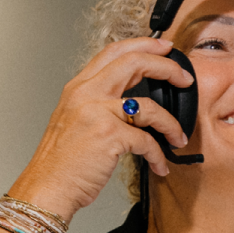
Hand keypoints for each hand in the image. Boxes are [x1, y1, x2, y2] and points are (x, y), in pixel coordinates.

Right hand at [5, 38, 192, 221]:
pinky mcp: (109, 135)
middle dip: (166, 67)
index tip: (164, 48)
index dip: (143, 45)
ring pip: (149, 106)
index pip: (113, 52)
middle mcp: (86, 94)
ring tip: (178, 137)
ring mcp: (97, 112)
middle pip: (134, 63)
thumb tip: (132, 104)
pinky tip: (160, 165)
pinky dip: (158, 155)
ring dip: (171, 123)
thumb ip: (98, 105)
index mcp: (79, 87)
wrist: (48, 187)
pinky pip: (147, 141)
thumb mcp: (75, 121)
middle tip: (185, 78)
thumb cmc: (62, 162)